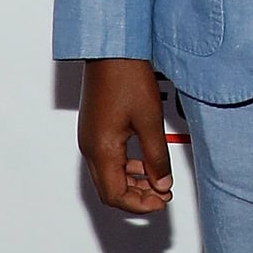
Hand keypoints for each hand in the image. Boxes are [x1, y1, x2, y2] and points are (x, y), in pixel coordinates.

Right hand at [78, 57, 174, 212]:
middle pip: (109, 189)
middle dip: (136, 197)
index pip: (115, 195)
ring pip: (108, 174)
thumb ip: (156, 156)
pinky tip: (144, 161)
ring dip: (133, 182)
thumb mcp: (150, 119)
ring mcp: (90, 137)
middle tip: (162, 195)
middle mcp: (90, 147)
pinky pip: (107, 158)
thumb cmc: (127, 77)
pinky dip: (126, 166)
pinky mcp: (94, 127)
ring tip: (157, 180)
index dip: (140, 205)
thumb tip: (162, 184)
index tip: (161, 203)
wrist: (112, 48)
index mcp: (101, 150)